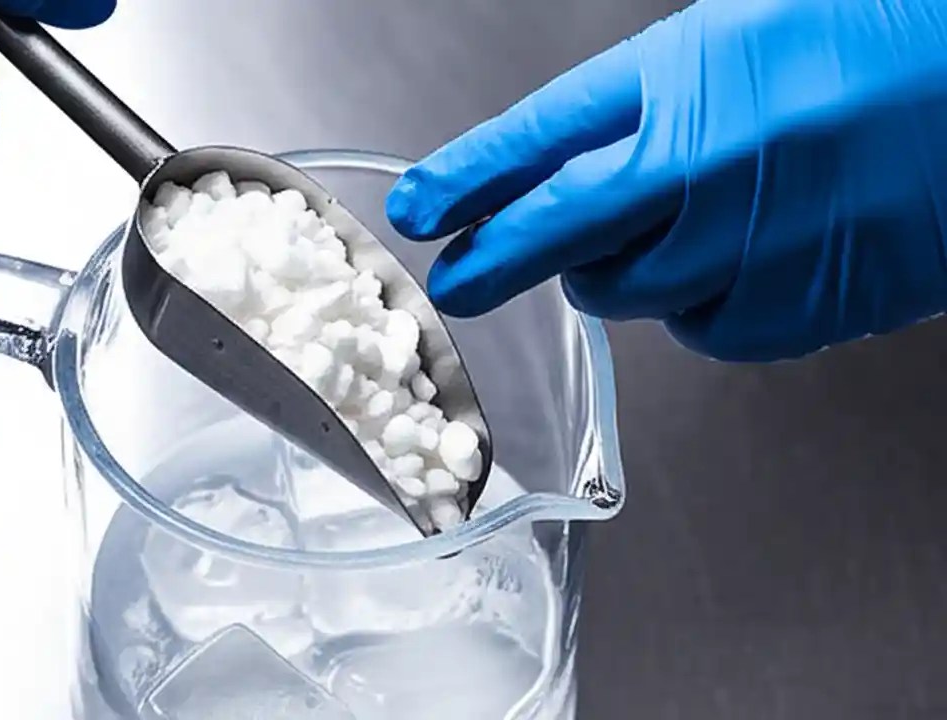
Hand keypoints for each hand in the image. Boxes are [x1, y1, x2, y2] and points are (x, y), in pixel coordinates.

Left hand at [386, 0, 946, 361]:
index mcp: (690, 75)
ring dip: (625, 269)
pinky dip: (703, 303)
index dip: (468, 181)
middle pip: (565, 237)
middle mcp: (711, 166)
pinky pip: (707, 330)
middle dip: (502, 258)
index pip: (542, 139)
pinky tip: (747, 256)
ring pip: (629, 293)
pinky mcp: (801, 309)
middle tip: (467, 274)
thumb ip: (638, 108)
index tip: (418, 211)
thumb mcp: (734, 42)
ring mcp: (755, 246)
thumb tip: (537, 173)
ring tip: (686, 219)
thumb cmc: (874, 43)